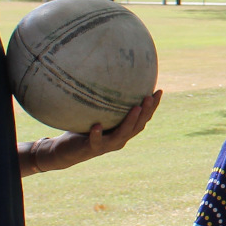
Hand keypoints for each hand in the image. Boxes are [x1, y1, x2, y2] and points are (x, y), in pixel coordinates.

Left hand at [34, 91, 161, 172]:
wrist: (66, 151)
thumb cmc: (83, 129)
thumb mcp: (97, 113)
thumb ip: (106, 102)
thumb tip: (110, 75)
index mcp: (124, 131)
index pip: (143, 118)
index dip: (153, 106)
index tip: (158, 91)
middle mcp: (119, 140)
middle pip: (138, 126)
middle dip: (146, 111)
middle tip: (150, 97)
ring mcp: (106, 146)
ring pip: (122, 134)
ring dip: (130, 121)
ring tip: (135, 108)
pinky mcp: (92, 149)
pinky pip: (96, 141)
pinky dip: (98, 134)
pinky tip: (97, 126)